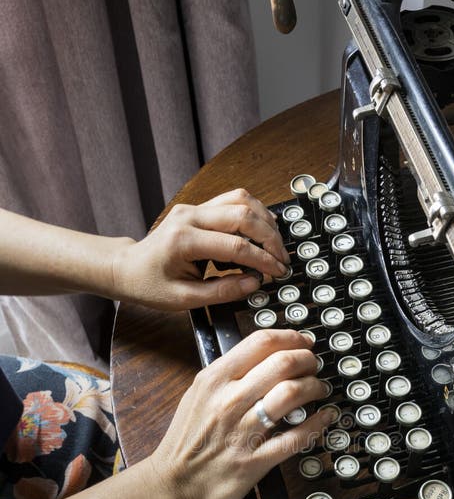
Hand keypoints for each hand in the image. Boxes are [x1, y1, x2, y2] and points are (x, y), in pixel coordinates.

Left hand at [111, 189, 289, 310]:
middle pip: (243, 214)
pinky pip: (232, 201)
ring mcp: (194, 208)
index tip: (277, 272)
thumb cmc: (149, 284)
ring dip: (264, 220)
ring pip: (241, 199)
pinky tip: (262, 231)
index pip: (235, 245)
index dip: (262, 260)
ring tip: (275, 245)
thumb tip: (254, 283)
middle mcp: (190, 216)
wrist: (127, 267)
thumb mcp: (184, 299)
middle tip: (281, 260)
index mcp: (184, 240)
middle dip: (269, 237)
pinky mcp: (198, 208)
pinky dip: (253, 213)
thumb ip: (222, 291)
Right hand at [148, 330, 335, 498]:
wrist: (174, 483)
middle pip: (282, 364)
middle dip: (308, 360)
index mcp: (214, 380)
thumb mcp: (198, 394)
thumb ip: (228, 374)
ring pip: (291, 394)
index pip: (261, 342)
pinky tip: (325, 417)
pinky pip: (295, 437)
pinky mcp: (254, 460)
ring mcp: (242, 431)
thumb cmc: (188, 439)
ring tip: (319, 389)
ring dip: (314, 387)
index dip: (291, 338)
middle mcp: (228, 401)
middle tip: (314, 366)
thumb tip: (266, 356)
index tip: (303, 343)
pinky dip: (317, 423)